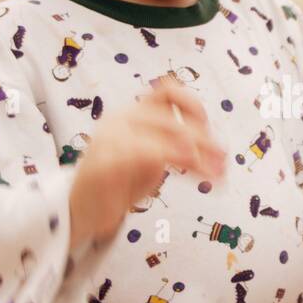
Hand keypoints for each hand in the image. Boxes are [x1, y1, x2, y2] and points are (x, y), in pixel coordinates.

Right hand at [70, 78, 226, 241]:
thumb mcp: (153, 159)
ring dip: (196, 154)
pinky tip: (194, 172)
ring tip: (214, 174)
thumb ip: (176, 146)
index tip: (211, 131)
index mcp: (132, 113)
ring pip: (166, 134)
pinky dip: (177, 159)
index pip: (168, 93)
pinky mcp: (107, 161)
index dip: (194, 107)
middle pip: (173, 119)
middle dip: (204, 141)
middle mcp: (122, 118)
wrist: (79, 209)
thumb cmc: (119, 183)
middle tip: (223, 163)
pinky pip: (148, 153)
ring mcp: (112, 136)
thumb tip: (216, 150)